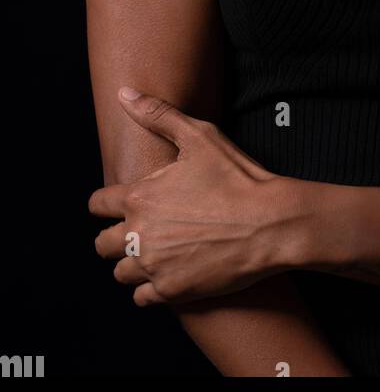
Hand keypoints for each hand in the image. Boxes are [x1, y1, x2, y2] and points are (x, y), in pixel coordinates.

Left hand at [88, 89, 319, 306]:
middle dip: (116, 237)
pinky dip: (151, 289)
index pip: (96, 206)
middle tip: (141, 231)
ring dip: (133, 264)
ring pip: (120, 273)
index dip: (105, 204)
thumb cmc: (238, 178)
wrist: (272, 223)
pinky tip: (169, 273)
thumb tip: (124, 93)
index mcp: (139, 197)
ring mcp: (154, 266)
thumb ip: (157, 114)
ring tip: (155, 254)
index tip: (120, 205)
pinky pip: (142, 299)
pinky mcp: (172, 291)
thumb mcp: (199, 137)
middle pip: (101, 245)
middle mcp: (139, 234)